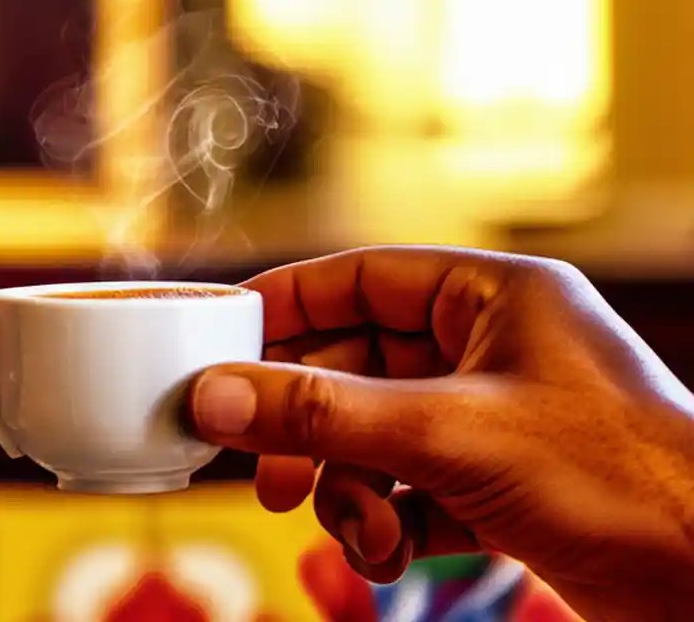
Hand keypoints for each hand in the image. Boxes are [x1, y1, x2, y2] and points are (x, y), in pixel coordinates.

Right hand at [185, 247, 693, 620]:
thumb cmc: (619, 479)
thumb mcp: (447, 435)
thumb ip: (320, 415)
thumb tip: (216, 397)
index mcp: (490, 298)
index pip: (358, 279)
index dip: (284, 307)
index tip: (219, 344)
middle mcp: (489, 348)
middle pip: (353, 366)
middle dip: (309, 427)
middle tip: (264, 469)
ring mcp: (493, 418)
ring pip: (373, 435)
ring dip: (349, 490)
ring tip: (359, 534)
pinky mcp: (498, 482)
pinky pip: (406, 486)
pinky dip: (387, 522)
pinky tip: (394, 555)